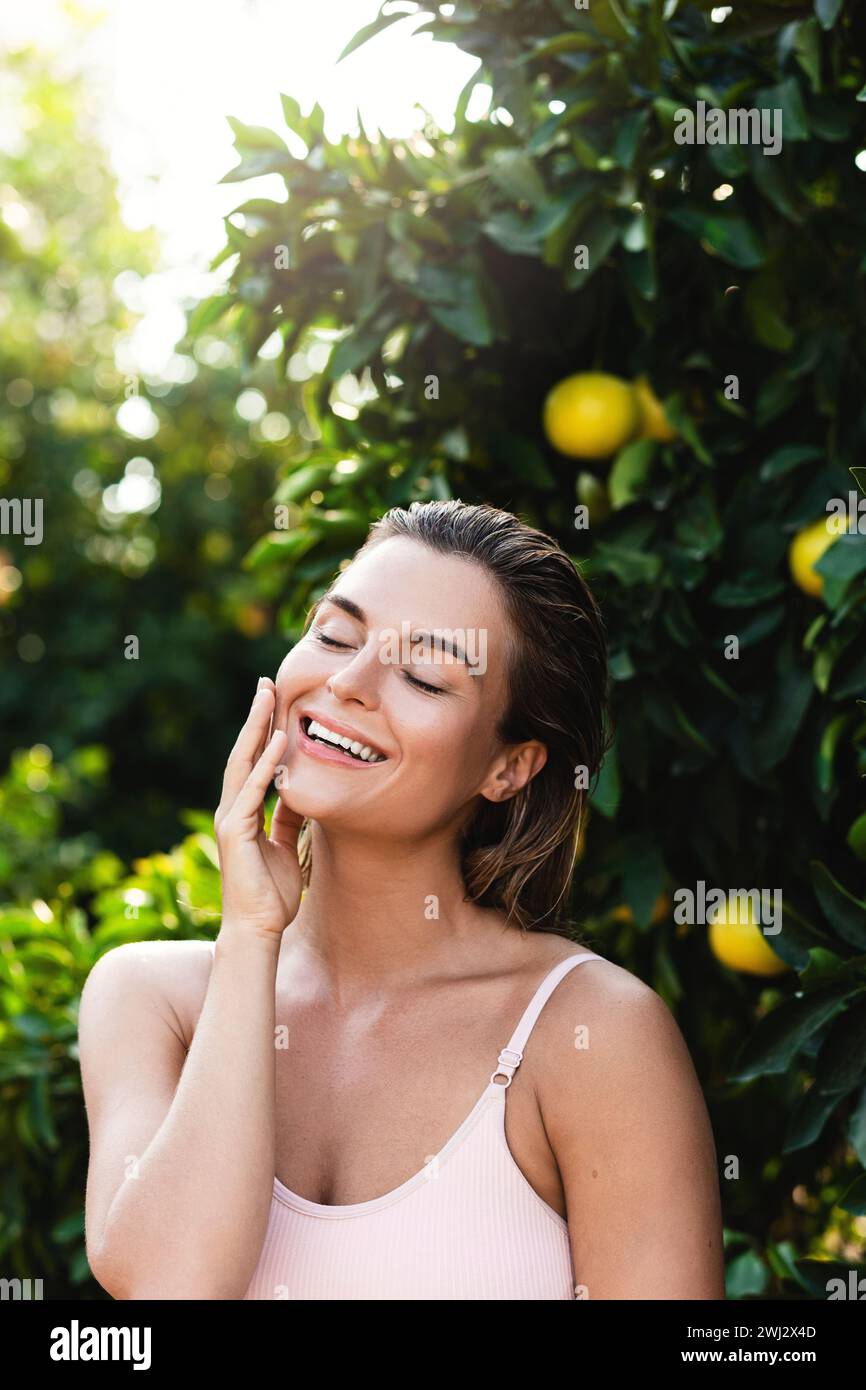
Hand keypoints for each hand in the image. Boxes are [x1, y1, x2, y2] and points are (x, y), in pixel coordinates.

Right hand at [214, 677, 303, 940]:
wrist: (258, 930)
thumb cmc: (272, 893)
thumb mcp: (287, 845)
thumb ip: (289, 817)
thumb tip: (300, 791)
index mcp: (244, 811)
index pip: (251, 760)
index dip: (262, 729)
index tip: (273, 699)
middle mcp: (232, 809)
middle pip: (242, 752)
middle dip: (255, 716)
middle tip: (266, 682)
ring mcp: (230, 819)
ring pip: (241, 763)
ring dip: (256, 728)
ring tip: (268, 696)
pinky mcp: (236, 832)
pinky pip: (252, 790)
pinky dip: (265, 763)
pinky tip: (279, 740)